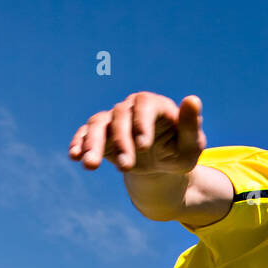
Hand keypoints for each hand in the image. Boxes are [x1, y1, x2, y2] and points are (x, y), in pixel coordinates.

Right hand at [69, 92, 205, 173]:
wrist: (162, 165)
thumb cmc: (179, 152)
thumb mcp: (191, 146)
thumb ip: (191, 126)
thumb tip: (193, 100)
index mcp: (154, 105)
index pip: (144, 105)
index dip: (142, 123)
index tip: (143, 146)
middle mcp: (130, 107)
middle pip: (120, 117)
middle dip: (121, 142)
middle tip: (125, 167)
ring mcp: (113, 119)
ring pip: (98, 124)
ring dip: (92, 144)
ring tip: (90, 166)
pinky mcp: (101, 134)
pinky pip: (86, 133)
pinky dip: (79, 142)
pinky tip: (75, 156)